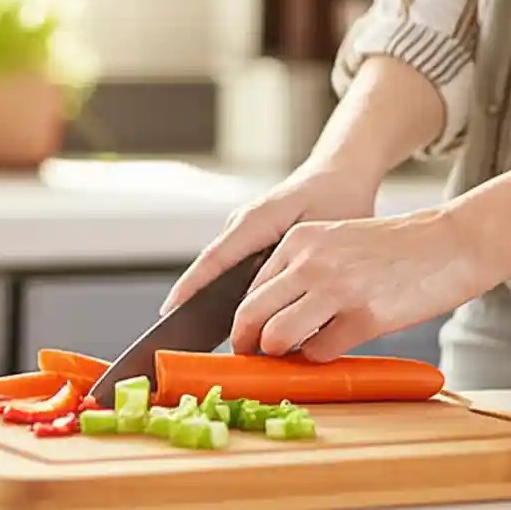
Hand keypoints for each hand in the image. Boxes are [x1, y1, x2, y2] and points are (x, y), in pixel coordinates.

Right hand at [160, 162, 380, 315]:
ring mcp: (243, 231)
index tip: (171, 313)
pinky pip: (234, 268)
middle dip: (194, 303)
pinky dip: (234, 292)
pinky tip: (245, 317)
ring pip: (221, 272)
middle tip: (186, 338)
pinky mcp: (251, 239)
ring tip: (208, 334)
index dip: (191, 288)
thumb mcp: (325, 235)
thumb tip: (285, 311)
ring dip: (214, 300)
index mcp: (255, 220)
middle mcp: (241, 225)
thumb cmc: (338, 197)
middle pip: (210, 269)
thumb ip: (301, 270)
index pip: (214, 259)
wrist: (340, 172)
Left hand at [229, 208, 495, 361]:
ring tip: (294, 354)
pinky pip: (319, 351)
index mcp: (299, 240)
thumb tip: (267, 316)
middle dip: (248, 342)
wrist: (452, 242)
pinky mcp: (364, 317)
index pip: (250, 288)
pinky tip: (335, 346)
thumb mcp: (336, 242)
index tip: (248, 338)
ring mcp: (336, 289)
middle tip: (253, 356)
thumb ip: (301, 270)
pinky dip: (321, 357)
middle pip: (251, 314)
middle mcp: (310, 262)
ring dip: (280, 353)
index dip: (246, 320)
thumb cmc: (394, 249)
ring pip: (276, 336)